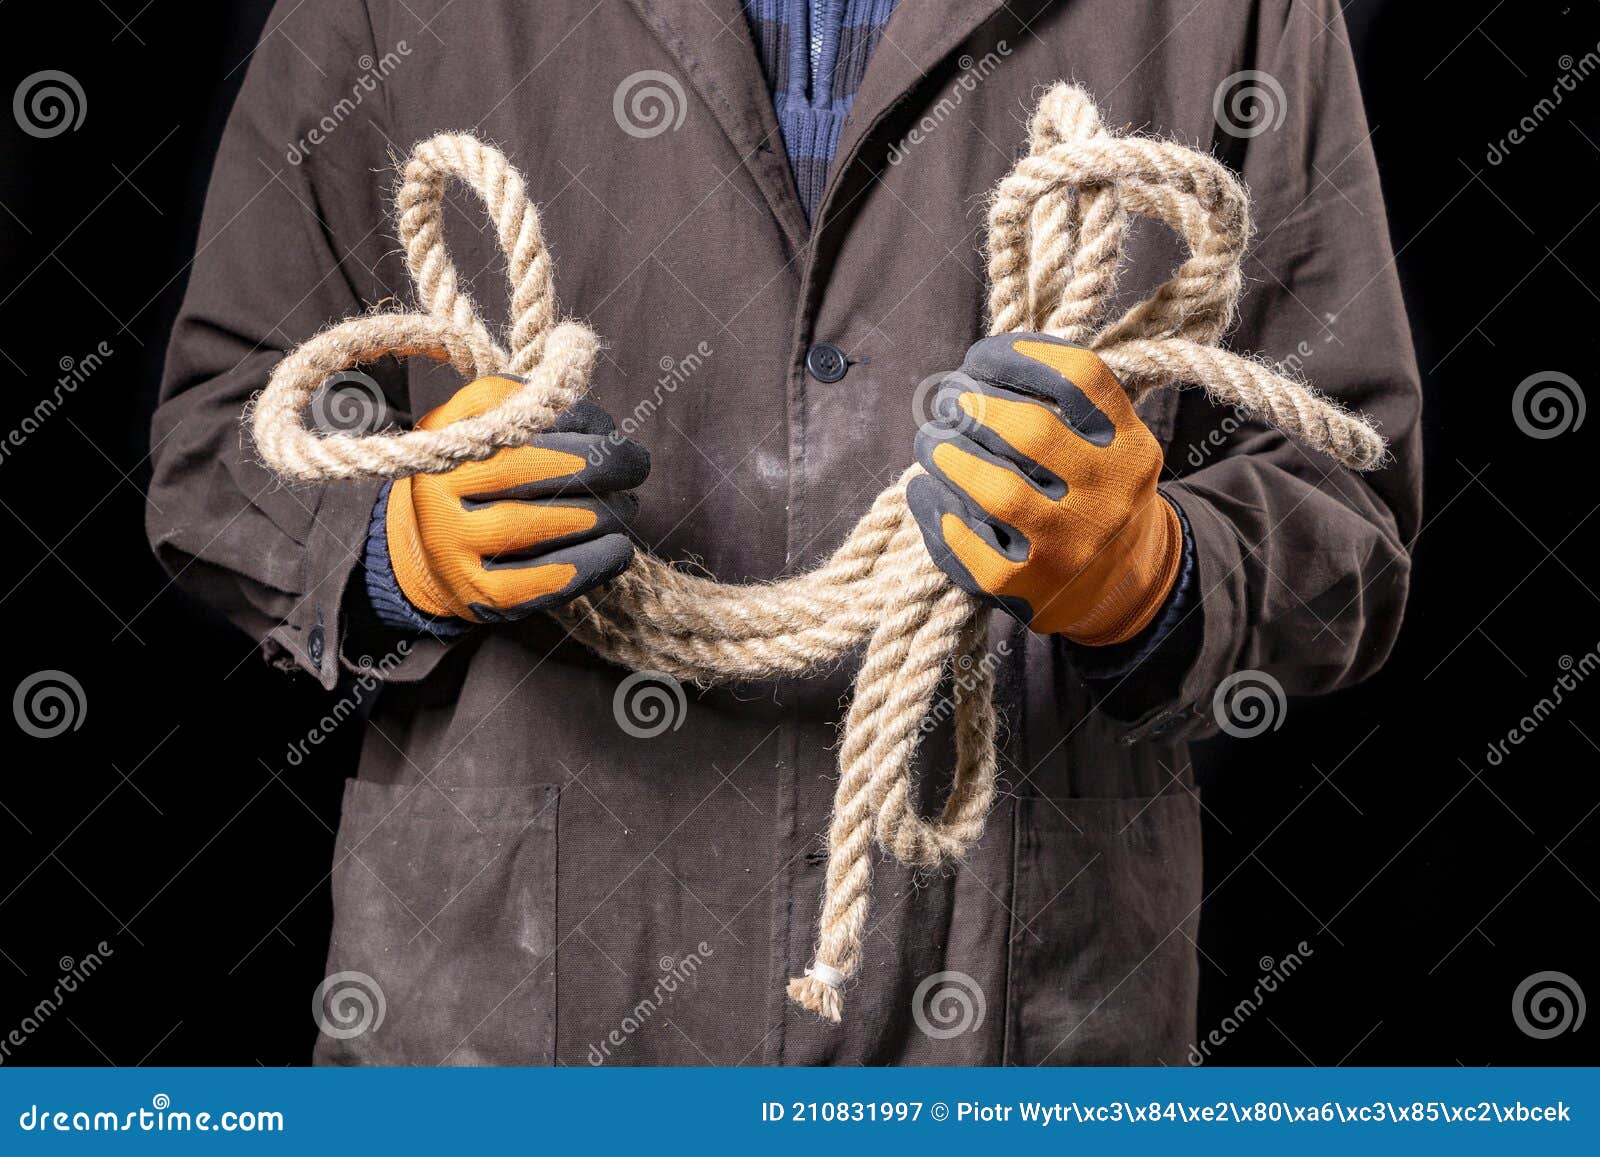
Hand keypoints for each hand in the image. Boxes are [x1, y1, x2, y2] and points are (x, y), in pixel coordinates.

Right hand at [385, 374, 648, 623]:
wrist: (430, 553)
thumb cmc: (480, 481)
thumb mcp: (489, 432)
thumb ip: (534, 414)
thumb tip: (600, 427)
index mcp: (446, 437)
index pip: (515, 419)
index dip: (576, 421)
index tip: (610, 430)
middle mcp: (436, 490)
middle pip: (522, 471)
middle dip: (596, 465)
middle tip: (635, 466)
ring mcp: (452, 546)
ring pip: (533, 526)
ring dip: (599, 513)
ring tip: (626, 506)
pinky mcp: (479, 595)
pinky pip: (540, 579)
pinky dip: (590, 563)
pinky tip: (618, 549)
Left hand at [907, 333, 1181, 645]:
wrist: (1123, 587)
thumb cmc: (1095, 495)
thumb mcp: (1106, 444)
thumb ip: (1060, 402)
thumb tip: (973, 371)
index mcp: (1131, 450)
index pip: (1079, 379)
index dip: (1017, 356)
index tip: (979, 356)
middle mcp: (1108, 499)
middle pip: (1031, 431)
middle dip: (975, 405)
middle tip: (949, 399)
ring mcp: (1067, 548)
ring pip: (996, 491)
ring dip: (948, 454)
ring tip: (932, 442)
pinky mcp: (1024, 588)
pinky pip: (965, 541)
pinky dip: (934, 505)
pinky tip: (925, 488)